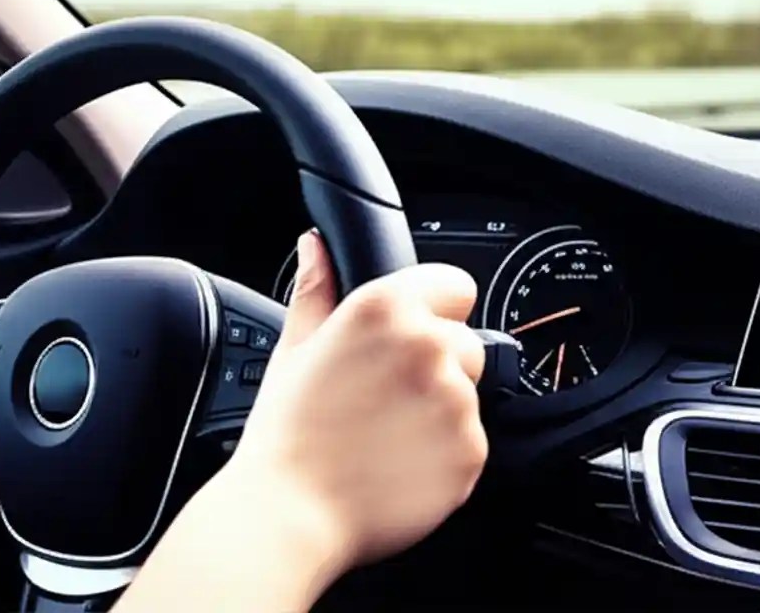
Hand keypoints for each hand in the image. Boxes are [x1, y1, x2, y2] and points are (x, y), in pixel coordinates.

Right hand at [230, 229, 487, 565]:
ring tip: (386, 435)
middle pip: (466, 344)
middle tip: (385, 398)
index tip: (411, 337)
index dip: (436, 311)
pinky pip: (471, 442)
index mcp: (387, 309)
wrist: (289, 515)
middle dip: (437, 366)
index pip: (456, 285)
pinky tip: (400, 463)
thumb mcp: (295, 349)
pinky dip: (445, 455)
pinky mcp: (471, 451)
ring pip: (468, 395)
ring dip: (440, 412)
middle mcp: (429, 346)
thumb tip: (317, 245)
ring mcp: (455, 401)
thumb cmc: (287, 434)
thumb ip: (317, 288)